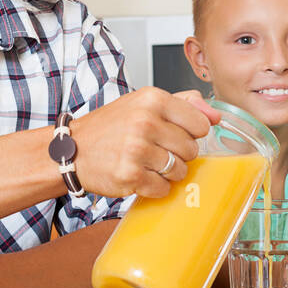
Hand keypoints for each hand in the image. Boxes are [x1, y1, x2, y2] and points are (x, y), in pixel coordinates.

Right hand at [71, 86, 218, 198]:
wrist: (72, 149)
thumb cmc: (110, 127)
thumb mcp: (144, 103)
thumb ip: (184, 104)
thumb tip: (215, 115)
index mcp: (153, 99)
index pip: (200, 124)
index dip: (192, 134)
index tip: (177, 135)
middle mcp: (146, 122)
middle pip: (191, 149)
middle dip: (179, 155)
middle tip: (157, 151)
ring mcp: (138, 149)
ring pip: (180, 171)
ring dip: (168, 173)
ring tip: (148, 164)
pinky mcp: (130, 175)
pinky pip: (163, 188)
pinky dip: (156, 187)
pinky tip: (141, 176)